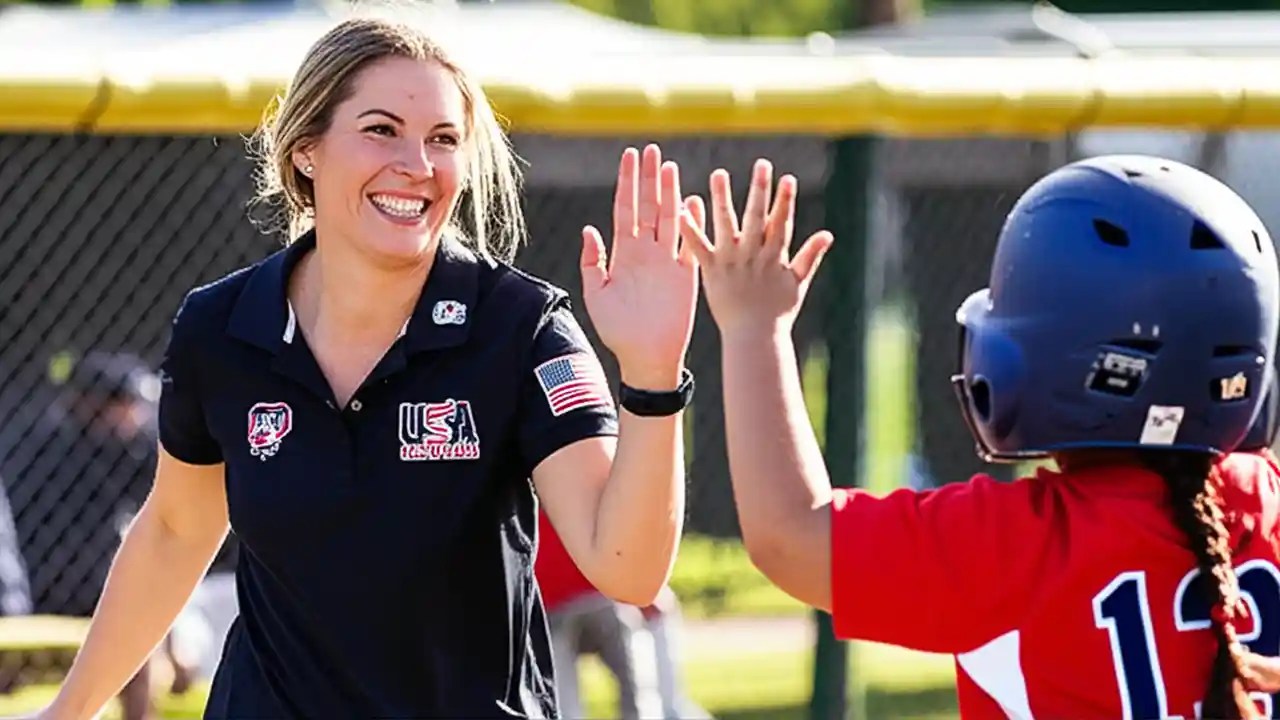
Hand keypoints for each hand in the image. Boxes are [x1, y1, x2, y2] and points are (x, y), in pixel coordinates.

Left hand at [581, 144, 698, 388]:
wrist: (645, 358)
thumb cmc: (617, 331)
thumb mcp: (597, 295)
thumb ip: (593, 262)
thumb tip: (588, 229)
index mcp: (623, 254)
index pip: (624, 209)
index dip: (627, 183)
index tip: (628, 156)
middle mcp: (645, 253)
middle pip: (648, 207)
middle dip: (648, 178)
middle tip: (650, 149)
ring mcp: (666, 262)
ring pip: (669, 219)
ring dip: (670, 193)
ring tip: (669, 166)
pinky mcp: (685, 276)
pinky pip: (691, 245)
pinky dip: (694, 224)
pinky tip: (695, 200)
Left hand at [680, 159, 832, 337]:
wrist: (754, 338)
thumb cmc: (778, 314)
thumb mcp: (798, 284)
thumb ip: (810, 257)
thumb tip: (828, 234)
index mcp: (774, 257)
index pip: (782, 223)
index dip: (785, 201)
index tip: (787, 178)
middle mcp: (753, 255)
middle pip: (756, 217)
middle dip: (760, 190)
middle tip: (761, 165)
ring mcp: (731, 262)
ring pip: (727, 225)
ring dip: (723, 199)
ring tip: (719, 174)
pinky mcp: (712, 271)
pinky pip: (699, 247)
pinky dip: (691, 229)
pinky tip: (683, 209)